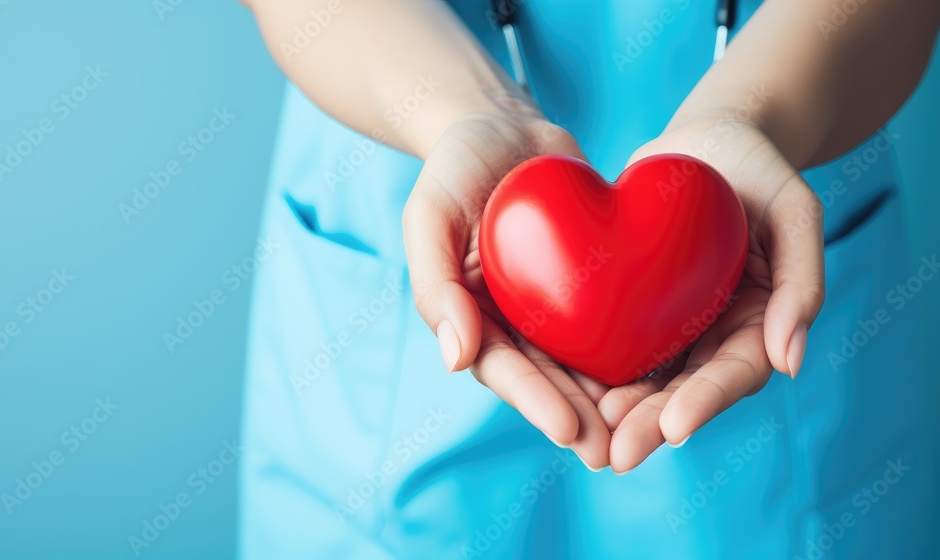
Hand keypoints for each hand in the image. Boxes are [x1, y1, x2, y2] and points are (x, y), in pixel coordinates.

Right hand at [403, 108, 615, 469]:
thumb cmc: (455, 168)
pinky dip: (635, 347)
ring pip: (583, 360)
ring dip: (611, 399)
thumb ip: (435, 285)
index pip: (503, 368)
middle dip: (580, 418)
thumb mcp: (429, 216)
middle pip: (548, 378)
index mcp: (470, 316)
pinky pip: (611, 319)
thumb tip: (456, 360)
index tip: (571, 431)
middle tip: (616, 453)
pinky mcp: (588, 282)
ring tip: (647, 431)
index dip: (535, 401)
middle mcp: (511, 320)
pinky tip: (670, 371)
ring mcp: (549, 304)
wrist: (502, 126)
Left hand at [601, 116, 824, 472]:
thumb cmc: (759, 167)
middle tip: (618, 456)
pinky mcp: (632, 306)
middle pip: (684, 390)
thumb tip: (790, 363)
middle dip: (652, 425)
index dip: (706, 402)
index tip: (675, 427)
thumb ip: (801, 281)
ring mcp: (672, 323)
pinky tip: (562, 388)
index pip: (734, 374)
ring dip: (618, 411)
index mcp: (758, 321)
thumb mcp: (795, 208)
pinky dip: (590, 369)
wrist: (706, 141)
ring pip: (644, 378)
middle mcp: (713, 333)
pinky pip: (611, 342)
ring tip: (586, 435)